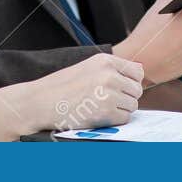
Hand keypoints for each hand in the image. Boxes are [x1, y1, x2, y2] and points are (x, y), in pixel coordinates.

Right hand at [23, 54, 144, 131]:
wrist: (40, 102)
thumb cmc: (62, 87)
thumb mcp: (88, 68)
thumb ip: (112, 70)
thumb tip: (140, 72)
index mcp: (105, 60)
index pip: (137, 72)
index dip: (131, 83)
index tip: (119, 89)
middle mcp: (110, 74)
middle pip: (137, 90)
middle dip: (126, 98)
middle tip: (107, 102)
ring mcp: (109, 93)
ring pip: (132, 105)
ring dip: (120, 110)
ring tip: (100, 108)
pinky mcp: (106, 111)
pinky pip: (124, 118)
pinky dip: (114, 121)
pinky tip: (98, 116)